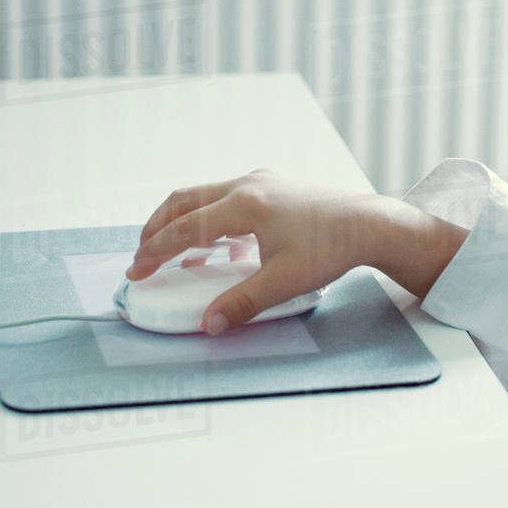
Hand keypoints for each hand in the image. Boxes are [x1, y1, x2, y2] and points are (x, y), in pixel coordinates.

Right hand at [126, 169, 415, 334]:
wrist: (370, 224)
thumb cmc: (331, 248)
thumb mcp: (284, 281)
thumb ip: (242, 303)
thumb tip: (210, 325)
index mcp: (245, 205)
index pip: (185, 229)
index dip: (155, 251)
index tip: (136, 269)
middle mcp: (247, 185)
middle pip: (185, 201)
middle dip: (158, 228)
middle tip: (142, 255)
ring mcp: (261, 182)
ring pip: (205, 197)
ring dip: (183, 222)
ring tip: (171, 252)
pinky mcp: (273, 186)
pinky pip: (227, 200)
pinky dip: (210, 221)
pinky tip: (215, 249)